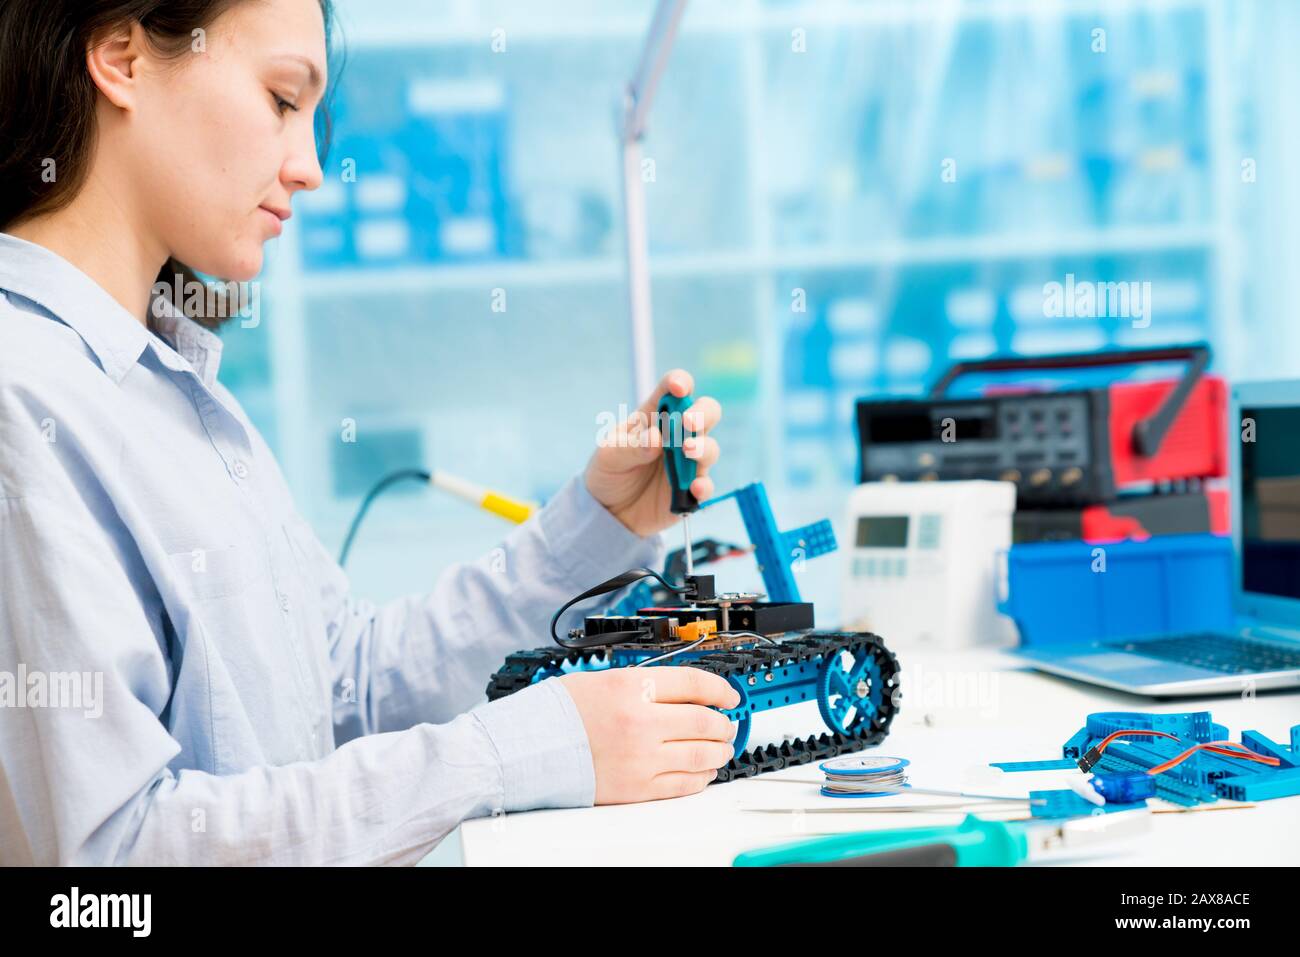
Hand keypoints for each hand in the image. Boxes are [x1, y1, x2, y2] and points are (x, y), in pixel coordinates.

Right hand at [559, 667, 740, 803]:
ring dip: (719, 751)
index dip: (721, 689)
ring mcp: (640, 758)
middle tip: (727, 723)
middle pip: (704, 722)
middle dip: (724, 723)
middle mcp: (640, 722)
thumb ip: (646, 686)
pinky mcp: (636, 788)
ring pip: (701, 755)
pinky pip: (683, 784)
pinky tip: (704, 770)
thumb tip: (687, 695)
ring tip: (721, 748)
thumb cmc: (561, 713)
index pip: (694, 684)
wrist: (529, 748)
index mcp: (631, 688)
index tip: (730, 695)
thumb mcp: (605, 680)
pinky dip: (701, 777)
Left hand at [584, 369, 721, 536]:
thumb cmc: (609, 473)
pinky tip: (694, 489)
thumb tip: (656, 438)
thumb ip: (631, 446)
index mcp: (655, 417)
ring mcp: (688, 463)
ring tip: (687, 451)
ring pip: (710, 448)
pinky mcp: (691, 490)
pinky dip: (704, 486)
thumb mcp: (609, 457)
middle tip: (689, 422)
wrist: (608, 512)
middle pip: (705, 413)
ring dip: (702, 447)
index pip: (673, 391)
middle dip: (702, 413)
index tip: (678, 387)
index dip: (680, 382)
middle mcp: (677, 436)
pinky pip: (706, 486)